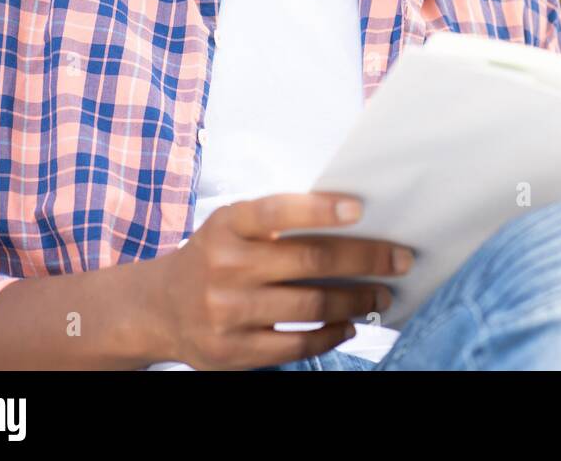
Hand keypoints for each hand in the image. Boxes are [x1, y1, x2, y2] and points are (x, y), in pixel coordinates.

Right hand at [150, 192, 413, 369]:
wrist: (160, 307)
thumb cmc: (216, 256)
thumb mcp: (234, 227)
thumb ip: (280, 222)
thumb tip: (354, 223)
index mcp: (228, 225)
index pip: (277, 210)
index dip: (320, 209)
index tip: (360, 209)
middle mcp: (225, 266)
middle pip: (309, 261)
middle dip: (365, 260)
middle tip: (400, 259)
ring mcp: (227, 312)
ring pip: (310, 306)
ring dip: (356, 301)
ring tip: (382, 295)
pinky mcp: (233, 351)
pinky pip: (296, 345)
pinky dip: (332, 335)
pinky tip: (350, 325)